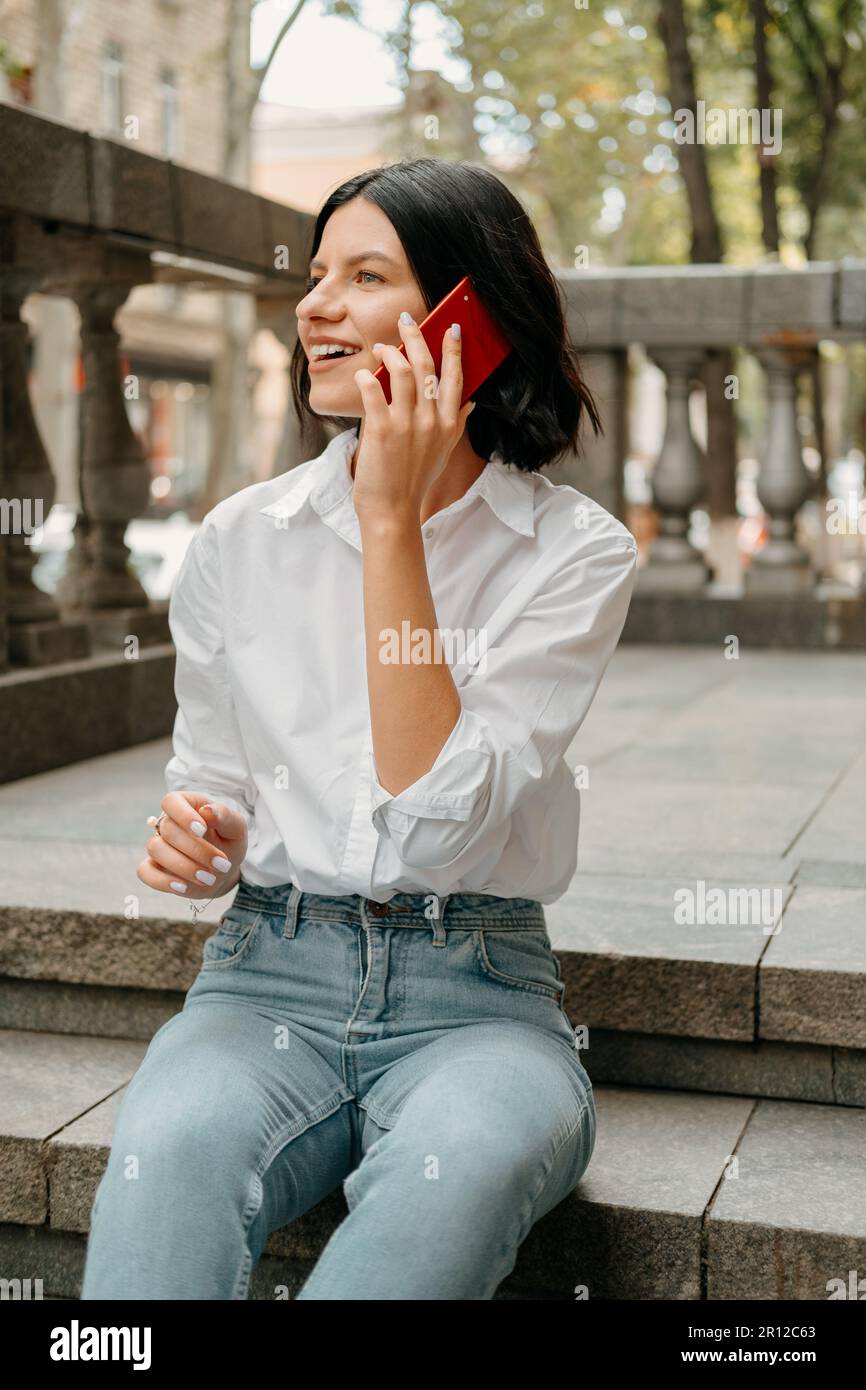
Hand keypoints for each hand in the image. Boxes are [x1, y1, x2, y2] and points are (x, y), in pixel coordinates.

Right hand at [137, 791, 246, 897]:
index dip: (183, 815)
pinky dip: (163, 881)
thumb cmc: (229, 842)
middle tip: (222, 864)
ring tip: (209, 878)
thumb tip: (206, 811)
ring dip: (184, 866)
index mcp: (187, 805)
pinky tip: (184, 887)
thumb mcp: (236, 828)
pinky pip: (145, 872)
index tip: (201, 831)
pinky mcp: (153, 868)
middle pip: (167, 829)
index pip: (171, 801)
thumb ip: (225, 816)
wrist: (223, 869)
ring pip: (155, 849)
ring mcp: (158, 845)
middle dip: (196, 850)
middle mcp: (168, 822)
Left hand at [352, 312, 474, 522]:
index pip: (456, 377)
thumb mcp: (443, 452)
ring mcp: (407, 424)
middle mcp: (431, 421)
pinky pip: (373, 390)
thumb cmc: (414, 481)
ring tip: (380, 349)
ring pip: (403, 370)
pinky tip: (363, 376)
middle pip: (428, 365)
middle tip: (405, 321)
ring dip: (390, 352)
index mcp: (449, 424)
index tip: (452, 327)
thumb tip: (470, 402)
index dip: (454, 349)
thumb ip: (455, 423)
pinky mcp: (381, 430)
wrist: (393, 511)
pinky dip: (366, 377)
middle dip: (417, 336)